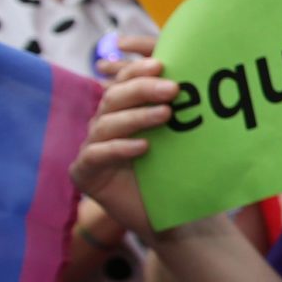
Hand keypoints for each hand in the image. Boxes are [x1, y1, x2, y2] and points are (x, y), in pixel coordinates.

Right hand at [72, 55, 173, 240]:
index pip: (123, 81)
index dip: (137, 70)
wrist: (176, 216)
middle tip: (173, 89)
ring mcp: (92, 148)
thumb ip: (180, 107)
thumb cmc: (181, 172)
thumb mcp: (183, 135)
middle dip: (142, 89)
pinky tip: (143, 147)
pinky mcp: (85, 173)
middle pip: (113, 98)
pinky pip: (96, 155)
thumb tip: (196, 72)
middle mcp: (104, 126)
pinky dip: (119, 148)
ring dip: (137, 116)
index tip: (162, 64)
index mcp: (123, 111)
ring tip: (166, 114)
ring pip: (105, 123)